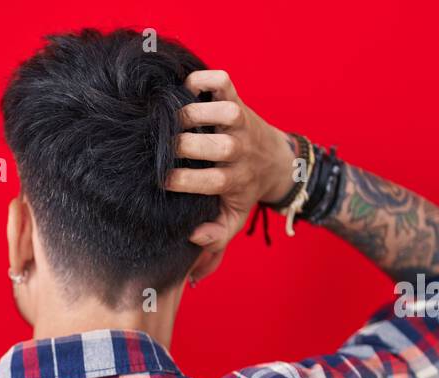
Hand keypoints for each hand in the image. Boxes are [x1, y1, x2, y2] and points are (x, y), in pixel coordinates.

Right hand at [164, 70, 295, 253]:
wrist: (276, 161)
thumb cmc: (244, 191)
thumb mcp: (233, 219)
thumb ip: (216, 236)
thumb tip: (193, 236)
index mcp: (236, 180)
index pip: (209, 181)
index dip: (182, 180)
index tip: (163, 180)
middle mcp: (239, 149)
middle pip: (215, 147)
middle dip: (183, 146)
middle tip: (162, 149)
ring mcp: (239, 121)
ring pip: (221, 111)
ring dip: (192, 113)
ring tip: (171, 121)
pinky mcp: (237, 99)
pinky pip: (222, 82)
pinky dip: (202, 79)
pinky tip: (184, 90)